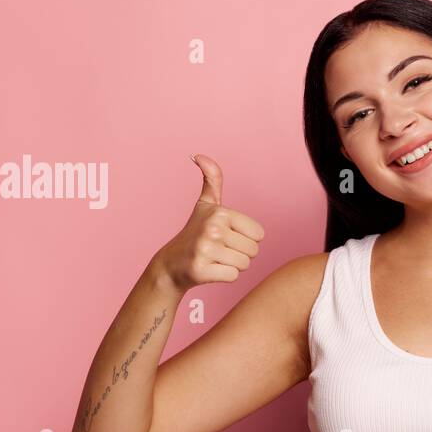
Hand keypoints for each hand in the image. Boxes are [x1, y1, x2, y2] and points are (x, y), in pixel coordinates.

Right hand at [156, 154, 265, 291]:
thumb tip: (199, 155)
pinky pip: (233, 276)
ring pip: (245, 265)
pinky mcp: (200, 270)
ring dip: (233, 265)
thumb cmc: (195, 232)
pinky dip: (224, 276)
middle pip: (254, 251)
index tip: (226, 236)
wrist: (172, 263)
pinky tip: (209, 269)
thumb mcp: (205, 204)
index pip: (259, 234)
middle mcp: (212, 229)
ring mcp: (205, 250)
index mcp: (220, 212)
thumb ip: (212, 179)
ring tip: (214, 259)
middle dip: (240, 253)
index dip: (246, 238)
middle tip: (219, 250)